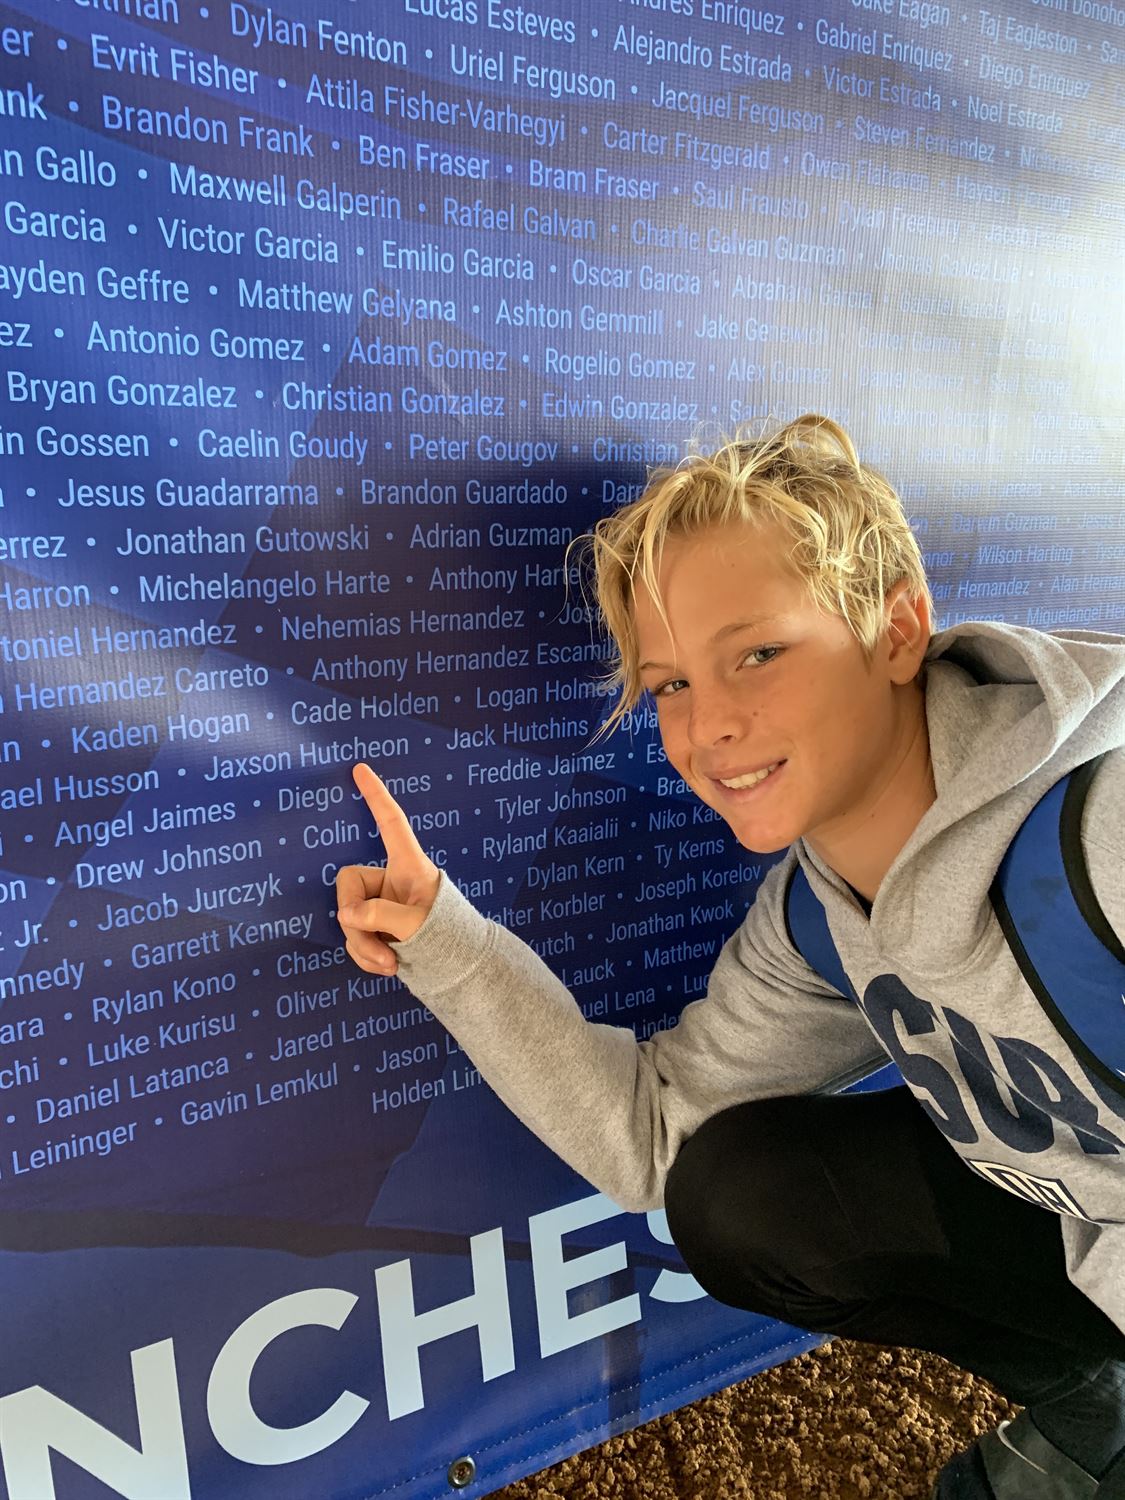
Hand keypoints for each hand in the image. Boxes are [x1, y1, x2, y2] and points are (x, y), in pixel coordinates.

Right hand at [335, 764, 440, 975]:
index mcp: (409, 867)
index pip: (391, 824)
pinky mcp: (375, 927)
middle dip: (356, 922)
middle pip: (349, 886)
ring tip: (390, 964)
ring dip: (362, 946)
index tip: (361, 769)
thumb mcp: (416, 925)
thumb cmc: (447, 938)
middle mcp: (391, 880)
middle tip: (379, 948)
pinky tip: (388, 966)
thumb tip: (346, 914)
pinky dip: (365, 955)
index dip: (377, 796)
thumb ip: (380, 915)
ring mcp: (380, 904)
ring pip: (348, 918)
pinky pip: (354, 937)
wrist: (457, 970)